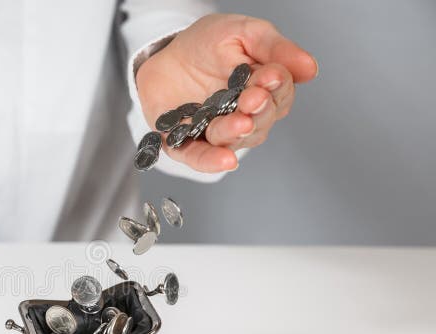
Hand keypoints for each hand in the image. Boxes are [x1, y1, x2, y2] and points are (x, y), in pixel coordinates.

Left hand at [135, 14, 317, 172]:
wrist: (163, 54)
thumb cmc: (205, 45)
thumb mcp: (242, 32)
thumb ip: (274, 47)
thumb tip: (310, 68)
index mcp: (262, 90)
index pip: (278, 93)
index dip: (276, 86)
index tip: (271, 76)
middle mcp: (244, 117)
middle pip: (260, 121)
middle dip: (258, 111)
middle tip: (253, 99)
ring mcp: (216, 133)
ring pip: (234, 140)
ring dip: (236, 133)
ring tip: (239, 122)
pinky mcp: (185, 144)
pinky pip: (200, 157)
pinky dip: (212, 161)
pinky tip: (225, 160)